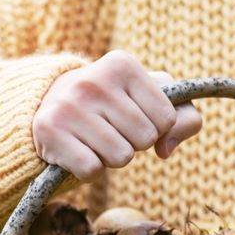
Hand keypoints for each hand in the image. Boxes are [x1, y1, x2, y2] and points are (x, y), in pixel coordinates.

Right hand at [32, 50, 201, 180]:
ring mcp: (69, 105)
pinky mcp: (50, 131)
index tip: (134, 116)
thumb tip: (165, 149)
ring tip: (96, 139)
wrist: (50, 104)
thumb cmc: (114, 104)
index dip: (156, 127)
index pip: (167, 119)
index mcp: (123, 64)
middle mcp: (94, 80)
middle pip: (145, 139)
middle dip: (134, 143)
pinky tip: (79, 149)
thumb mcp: (152, 99)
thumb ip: (184, 118)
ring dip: (112, 158)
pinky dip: (90, 170)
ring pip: (121, 157)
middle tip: (112, 129)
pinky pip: (92, 170)